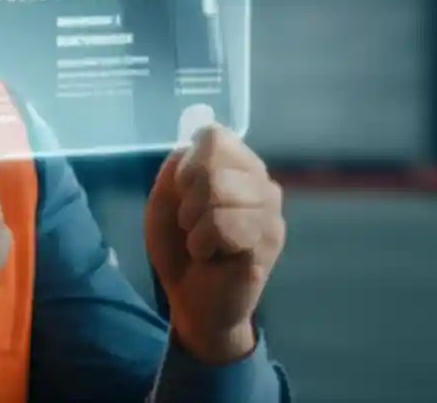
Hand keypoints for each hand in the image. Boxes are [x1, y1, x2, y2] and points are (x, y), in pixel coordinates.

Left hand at [144, 125, 285, 364]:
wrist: (193, 301)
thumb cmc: (180, 248)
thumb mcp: (165, 201)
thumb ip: (178, 167)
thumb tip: (197, 142)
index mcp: (236, 165)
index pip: (214, 136)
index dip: (189, 163)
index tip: (183, 191)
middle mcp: (260, 181)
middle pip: (214, 164)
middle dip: (188, 200)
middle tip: (192, 226)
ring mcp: (270, 210)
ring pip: (220, 192)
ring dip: (196, 225)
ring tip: (203, 243)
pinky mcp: (270, 240)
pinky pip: (227, 225)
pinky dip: (205, 242)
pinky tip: (213, 256)